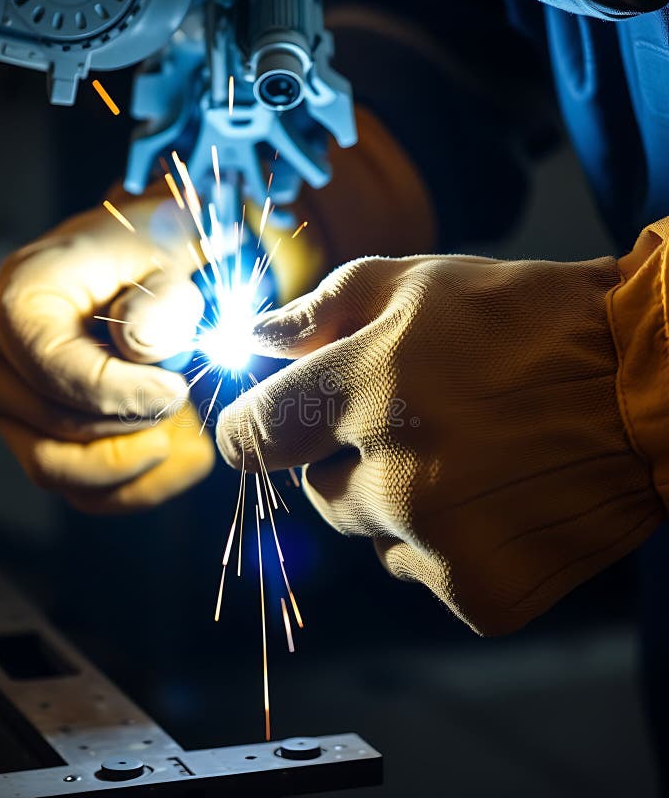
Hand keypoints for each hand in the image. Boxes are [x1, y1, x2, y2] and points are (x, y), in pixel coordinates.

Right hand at [0, 190, 214, 512]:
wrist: (136, 274)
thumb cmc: (151, 262)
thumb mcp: (172, 259)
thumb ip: (165, 301)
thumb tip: (140, 346)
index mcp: (19, 300)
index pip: (50, 366)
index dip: (119, 392)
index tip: (178, 389)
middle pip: (57, 427)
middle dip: (137, 424)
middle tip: (189, 399)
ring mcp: (10, 409)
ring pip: (61, 471)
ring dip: (139, 465)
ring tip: (194, 433)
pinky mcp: (37, 441)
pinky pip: (81, 492)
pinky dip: (141, 486)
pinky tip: (187, 454)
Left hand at [216, 254, 662, 633]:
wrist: (650, 387)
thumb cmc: (528, 322)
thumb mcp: (417, 283)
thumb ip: (319, 310)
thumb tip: (252, 337)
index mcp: (366, 388)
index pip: (253, 434)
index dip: (245, 432)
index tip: (252, 430)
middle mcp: (394, 474)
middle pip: (314, 491)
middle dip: (344, 459)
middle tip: (407, 423)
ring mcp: (437, 541)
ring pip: (367, 533)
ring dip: (394, 502)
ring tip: (462, 457)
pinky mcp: (478, 591)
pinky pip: (422, 570)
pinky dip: (443, 543)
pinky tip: (493, 497)